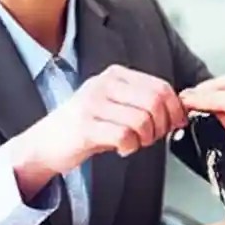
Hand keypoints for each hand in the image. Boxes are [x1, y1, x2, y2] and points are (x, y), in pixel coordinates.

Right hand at [10, 65, 187, 195]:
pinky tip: (122, 149)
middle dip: (162, 125)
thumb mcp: (115, 105)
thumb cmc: (86, 126)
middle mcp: (104, 84)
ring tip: (135, 143)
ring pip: (142, 120)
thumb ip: (143, 102)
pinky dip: (130, 147)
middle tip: (154, 138)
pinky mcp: (84, 126)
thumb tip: (179, 111)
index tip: (176, 124)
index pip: (161, 87)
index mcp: (116, 75)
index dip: (175, 109)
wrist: (45, 144)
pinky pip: (125, 136)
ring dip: (146, 139)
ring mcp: (92, 103)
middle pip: (155, 101)